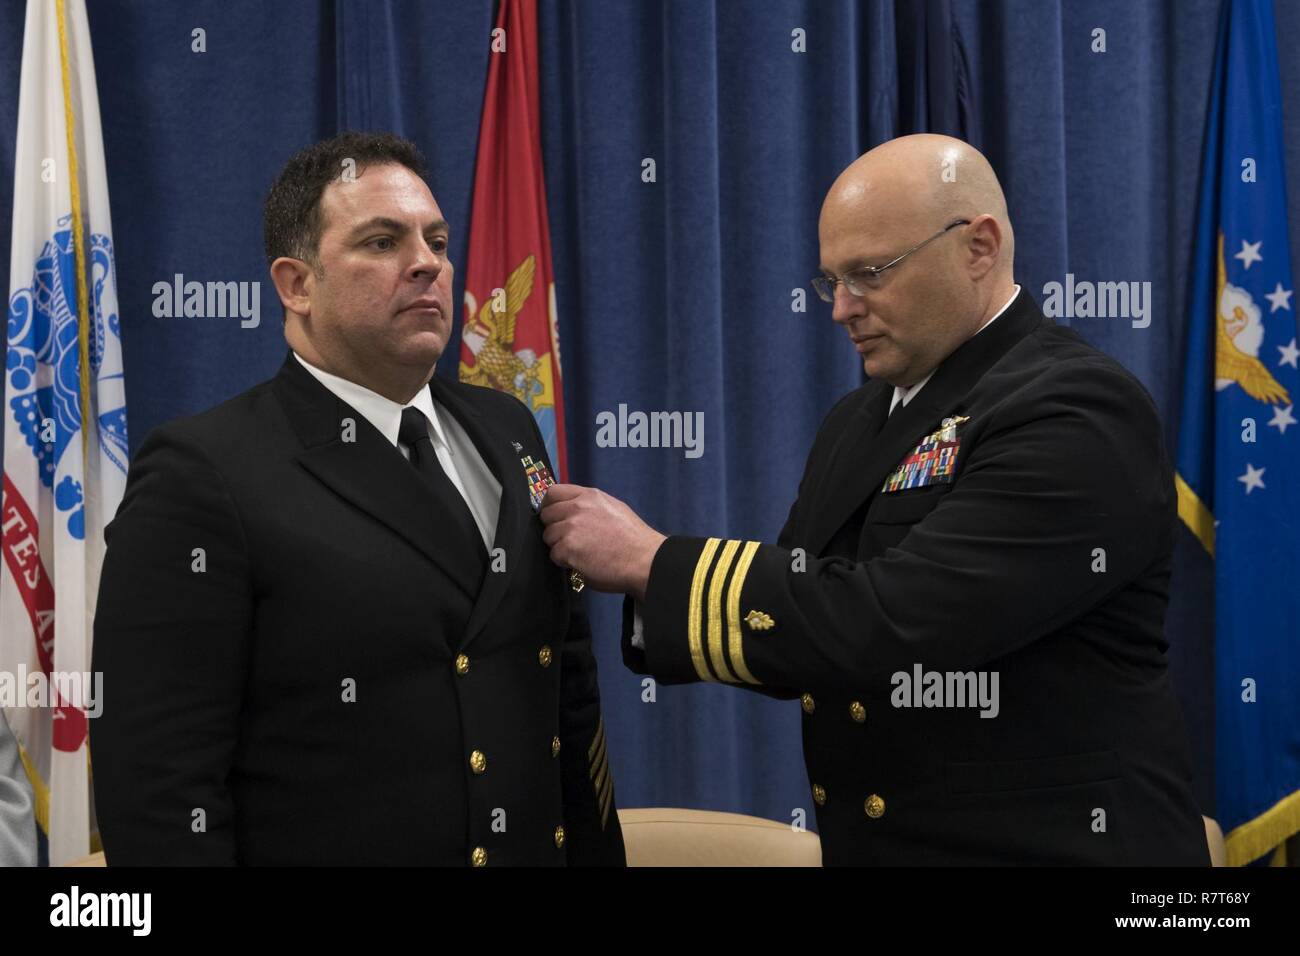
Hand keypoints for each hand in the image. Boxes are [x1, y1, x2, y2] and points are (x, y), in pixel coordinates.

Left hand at [539, 484, 665, 599]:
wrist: (644, 560)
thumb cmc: (633, 540)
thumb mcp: (613, 509)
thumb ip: (590, 506)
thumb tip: (573, 513)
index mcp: (589, 496)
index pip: (553, 492)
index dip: (550, 507)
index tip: (554, 517)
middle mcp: (578, 507)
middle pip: (546, 515)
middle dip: (554, 529)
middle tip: (569, 540)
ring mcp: (572, 527)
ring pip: (549, 536)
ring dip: (559, 547)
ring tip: (579, 553)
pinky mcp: (568, 547)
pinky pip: (554, 555)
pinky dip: (565, 562)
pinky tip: (581, 562)